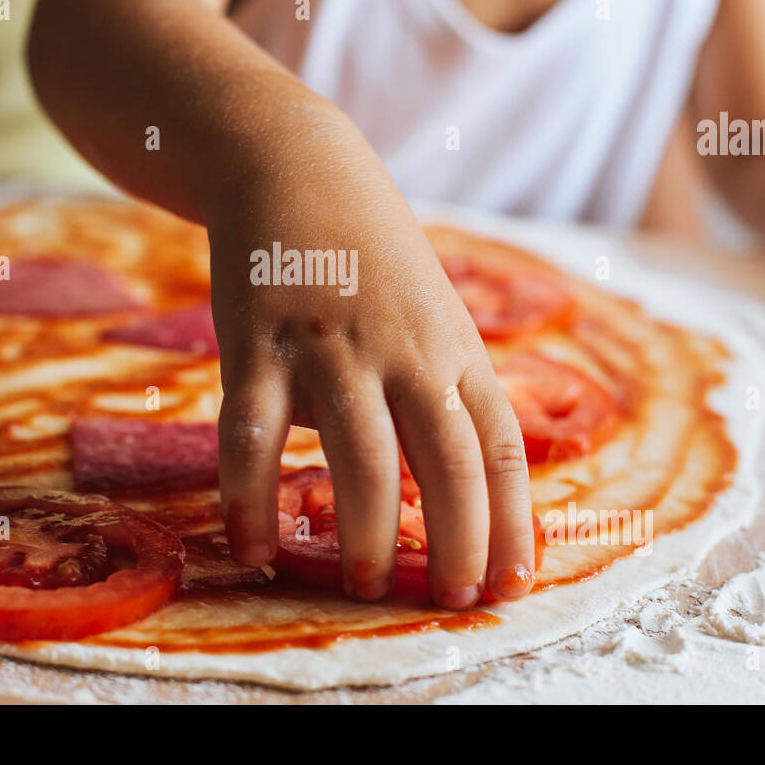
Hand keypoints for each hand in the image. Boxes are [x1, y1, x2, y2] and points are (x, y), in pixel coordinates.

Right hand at [206, 153, 534, 609]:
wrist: (292, 163)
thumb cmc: (371, 252)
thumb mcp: (434, 309)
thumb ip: (449, 385)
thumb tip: (462, 481)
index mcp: (455, 346)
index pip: (502, 449)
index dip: (512, 522)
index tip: (510, 582)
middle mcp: (403, 350)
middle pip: (447, 463)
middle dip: (455, 542)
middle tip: (448, 601)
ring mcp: (331, 346)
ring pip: (359, 458)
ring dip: (365, 534)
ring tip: (363, 585)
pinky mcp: (258, 342)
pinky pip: (254, 437)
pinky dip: (252, 499)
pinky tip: (254, 546)